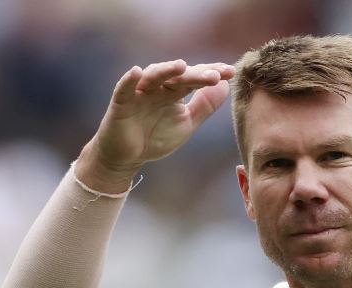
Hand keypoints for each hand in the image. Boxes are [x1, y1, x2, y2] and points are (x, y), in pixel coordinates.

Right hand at [76, 59, 235, 191]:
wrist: (127, 158)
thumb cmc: (156, 137)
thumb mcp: (186, 123)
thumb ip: (205, 107)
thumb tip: (225, 86)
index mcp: (174, 91)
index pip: (194, 78)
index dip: (211, 73)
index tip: (231, 73)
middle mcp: (158, 87)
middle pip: (178, 77)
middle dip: (196, 74)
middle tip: (215, 75)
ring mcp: (139, 92)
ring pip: (153, 76)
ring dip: (166, 70)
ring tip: (181, 66)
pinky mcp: (121, 102)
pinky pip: (124, 89)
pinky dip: (129, 80)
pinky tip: (136, 72)